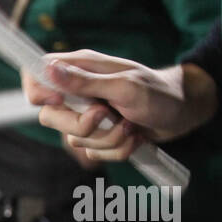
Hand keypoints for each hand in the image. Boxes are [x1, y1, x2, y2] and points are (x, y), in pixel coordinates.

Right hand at [21, 51, 218, 162]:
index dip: (37, 91)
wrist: (185, 113)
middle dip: (80, 125)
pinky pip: (93, 153)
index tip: (56, 102)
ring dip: (108, 139)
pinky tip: (135, 136)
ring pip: (74, 140)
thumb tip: (50, 68)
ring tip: (131, 125)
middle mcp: (78, 92)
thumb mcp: (124, 86)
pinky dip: (117, 150)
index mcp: (80, 69)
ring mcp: (87, 116)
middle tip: (105, 115)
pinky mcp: (99, 136)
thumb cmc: (159, 92)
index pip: (37, 75)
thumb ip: (85, 82)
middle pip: (50, 117)